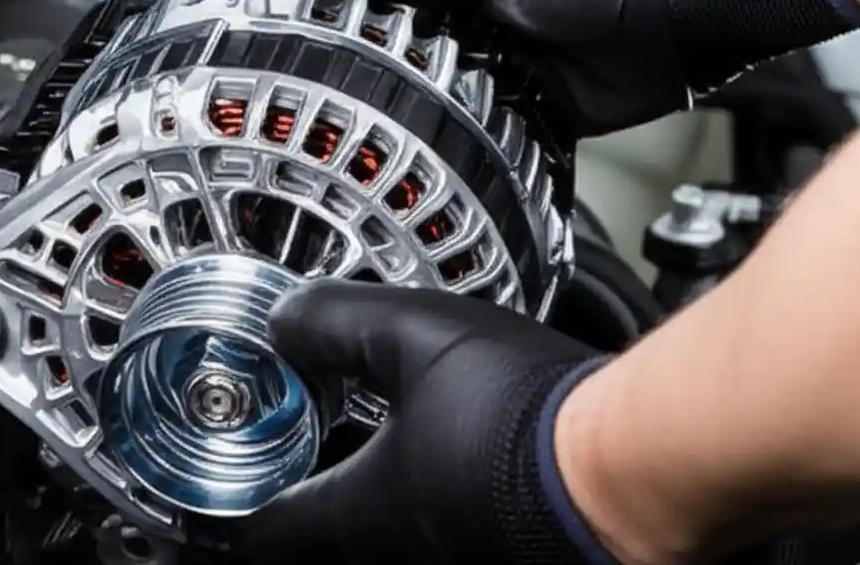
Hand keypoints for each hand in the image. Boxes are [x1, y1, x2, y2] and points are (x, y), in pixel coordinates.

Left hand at [238, 281, 605, 563]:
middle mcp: (399, 553)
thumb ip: (335, 322)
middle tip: (296, 441)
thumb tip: (287, 318)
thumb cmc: (530, 415)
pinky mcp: (501, 553)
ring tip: (365, 436)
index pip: (261, 527)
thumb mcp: (413, 337)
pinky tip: (444, 448)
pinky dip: (416, 492)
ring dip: (359, 488)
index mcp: (358, 516)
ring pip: (374, 534)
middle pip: (315, 535)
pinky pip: (430, 528)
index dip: (234, 493)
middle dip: (298, 486)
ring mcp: (453, 557)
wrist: (636, 463)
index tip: (222, 469)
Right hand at [287, 0, 686, 136]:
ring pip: (411, 92)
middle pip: (374, 44)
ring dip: (388, 110)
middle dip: (342, 69)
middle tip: (300, 96)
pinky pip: (457, 129)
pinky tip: (414, 154)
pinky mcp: (507, 107)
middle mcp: (454, 11)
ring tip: (346, 134)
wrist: (678, 23)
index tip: (266, 30)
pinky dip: (439, 141)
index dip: (310, 3)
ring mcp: (479, 61)